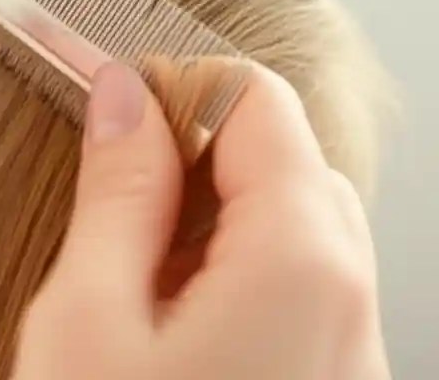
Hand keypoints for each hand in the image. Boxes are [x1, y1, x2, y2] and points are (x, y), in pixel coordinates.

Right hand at [13, 62, 390, 378]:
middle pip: (292, 166)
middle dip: (203, 156)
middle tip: (117, 189)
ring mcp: (352, 364)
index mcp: (299, 267)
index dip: (178, 87)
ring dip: (223, 223)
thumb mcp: (85, 322)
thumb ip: (116, 195)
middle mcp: (351, 313)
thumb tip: (123, 97)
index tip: (114, 102)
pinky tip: (172, 325)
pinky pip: (305, 304)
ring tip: (137, 272)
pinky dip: (244, 283)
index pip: (260, 101)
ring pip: (301, 237)